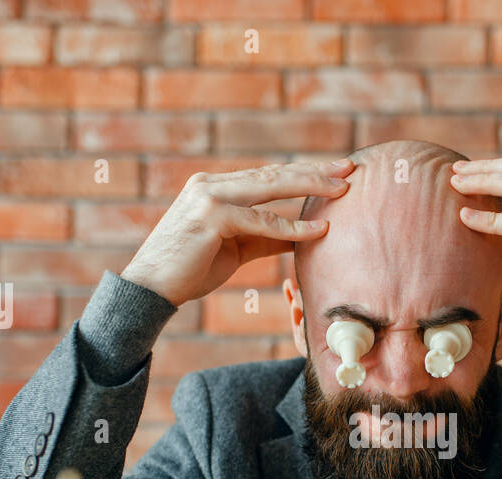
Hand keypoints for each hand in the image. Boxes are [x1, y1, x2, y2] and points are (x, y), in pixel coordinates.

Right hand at [121, 158, 354, 306]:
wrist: (150, 288)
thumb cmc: (191, 269)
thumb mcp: (235, 249)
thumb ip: (266, 238)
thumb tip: (303, 235)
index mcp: (216, 186)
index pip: (269, 175)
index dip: (304, 171)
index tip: (337, 169)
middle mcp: (212, 184)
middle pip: (275, 173)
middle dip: (315, 170)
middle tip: (351, 167)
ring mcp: (210, 196)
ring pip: (270, 187)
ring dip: (310, 186)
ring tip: (343, 189)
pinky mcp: (211, 218)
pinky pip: (261, 221)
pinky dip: (292, 227)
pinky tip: (319, 230)